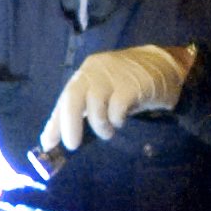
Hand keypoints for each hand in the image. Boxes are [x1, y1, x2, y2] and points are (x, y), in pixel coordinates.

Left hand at [46, 43, 193, 151]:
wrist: (162, 65)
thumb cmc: (127, 84)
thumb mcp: (102, 93)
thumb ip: (84, 110)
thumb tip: (61, 136)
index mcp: (85, 74)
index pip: (65, 98)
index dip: (55, 122)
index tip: (47, 143)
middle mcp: (95, 71)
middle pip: (73, 98)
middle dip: (69, 125)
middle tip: (72, 145)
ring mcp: (113, 76)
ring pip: (96, 106)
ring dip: (100, 126)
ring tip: (108, 131)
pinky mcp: (132, 84)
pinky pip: (117, 109)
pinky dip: (117, 120)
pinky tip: (121, 119)